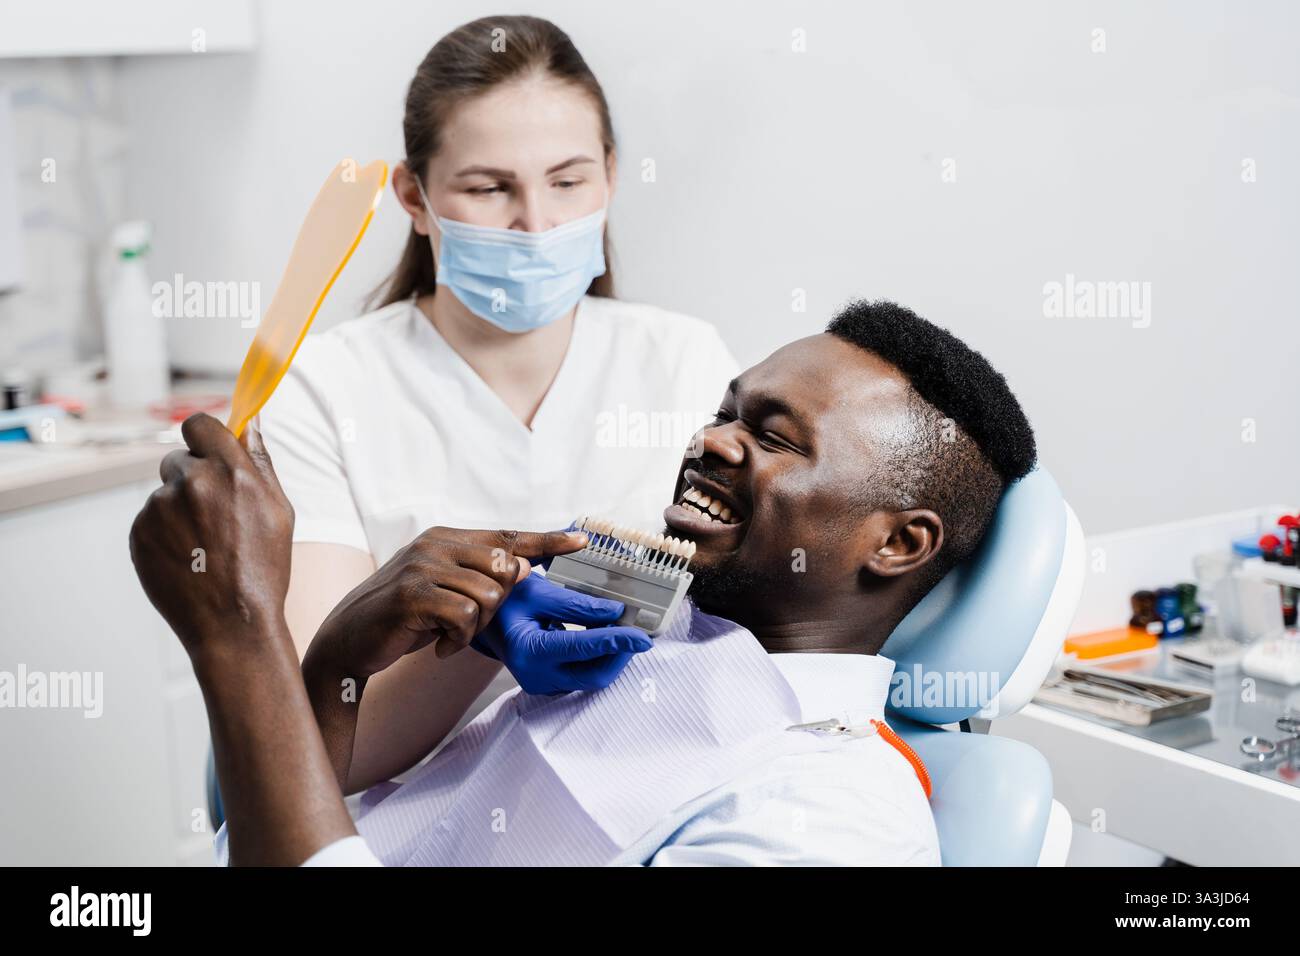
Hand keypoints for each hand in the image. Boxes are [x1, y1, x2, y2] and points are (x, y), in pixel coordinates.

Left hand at [129, 414, 293, 657]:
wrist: (233, 624)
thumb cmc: (264, 568)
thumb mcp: (279, 511)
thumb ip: (260, 463)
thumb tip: (249, 425)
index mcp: (230, 471)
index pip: (199, 424)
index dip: (203, 436)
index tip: (208, 451)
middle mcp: (191, 482)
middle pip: (178, 459)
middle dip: (192, 477)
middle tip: (213, 514)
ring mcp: (160, 508)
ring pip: (165, 494)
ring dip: (179, 510)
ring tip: (203, 547)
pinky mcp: (139, 533)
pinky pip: (150, 521)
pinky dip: (164, 535)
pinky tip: (187, 559)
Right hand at [308, 527, 589, 679]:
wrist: (347, 642)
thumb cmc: (403, 617)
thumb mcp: (443, 590)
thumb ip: (480, 576)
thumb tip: (527, 568)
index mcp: (446, 538)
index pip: (508, 535)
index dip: (548, 539)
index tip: (583, 540)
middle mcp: (435, 544)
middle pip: (506, 569)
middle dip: (497, 606)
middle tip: (465, 624)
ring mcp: (422, 566)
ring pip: (489, 596)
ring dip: (474, 628)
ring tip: (445, 635)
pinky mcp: (412, 595)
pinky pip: (464, 617)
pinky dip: (456, 640)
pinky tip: (435, 646)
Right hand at [473, 573, 652, 694]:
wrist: (482, 620)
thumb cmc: (506, 602)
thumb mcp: (539, 593)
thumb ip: (577, 604)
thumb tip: (615, 611)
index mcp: (529, 652)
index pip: (584, 649)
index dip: (617, 642)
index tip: (643, 636)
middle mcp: (536, 677)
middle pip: (595, 676)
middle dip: (621, 654)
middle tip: (637, 630)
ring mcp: (543, 685)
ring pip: (592, 678)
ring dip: (613, 656)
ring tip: (624, 629)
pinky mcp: (551, 684)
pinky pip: (584, 675)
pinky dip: (599, 657)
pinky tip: (606, 636)